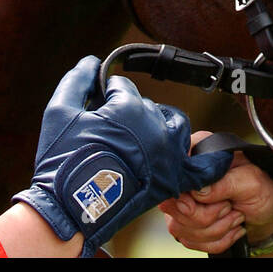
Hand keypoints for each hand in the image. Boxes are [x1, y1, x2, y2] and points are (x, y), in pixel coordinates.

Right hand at [16, 56, 231, 256]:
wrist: (71, 209)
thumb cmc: (62, 161)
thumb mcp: (60, 112)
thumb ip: (76, 80)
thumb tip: (91, 62)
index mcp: (129, 108)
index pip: (123, 88)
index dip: (108, 95)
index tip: (97, 107)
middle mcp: (155, 127)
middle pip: (147, 106)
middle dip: (130, 111)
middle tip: (111, 129)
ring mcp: (168, 153)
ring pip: (175, 124)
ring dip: (161, 125)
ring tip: (141, 136)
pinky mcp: (174, 179)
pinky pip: (204, 167)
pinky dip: (211, 159)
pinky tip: (212, 152)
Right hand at [160, 131, 272, 253]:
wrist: (269, 212)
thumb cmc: (262, 189)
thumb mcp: (251, 181)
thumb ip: (225, 183)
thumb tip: (198, 191)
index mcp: (199, 153)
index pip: (174, 173)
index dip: (188, 193)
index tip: (207, 200)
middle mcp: (185, 176)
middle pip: (174, 204)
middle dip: (207, 216)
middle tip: (230, 207)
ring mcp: (182, 201)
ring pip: (180, 227)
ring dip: (215, 230)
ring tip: (234, 217)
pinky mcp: (184, 223)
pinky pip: (189, 241)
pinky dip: (215, 240)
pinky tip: (230, 229)